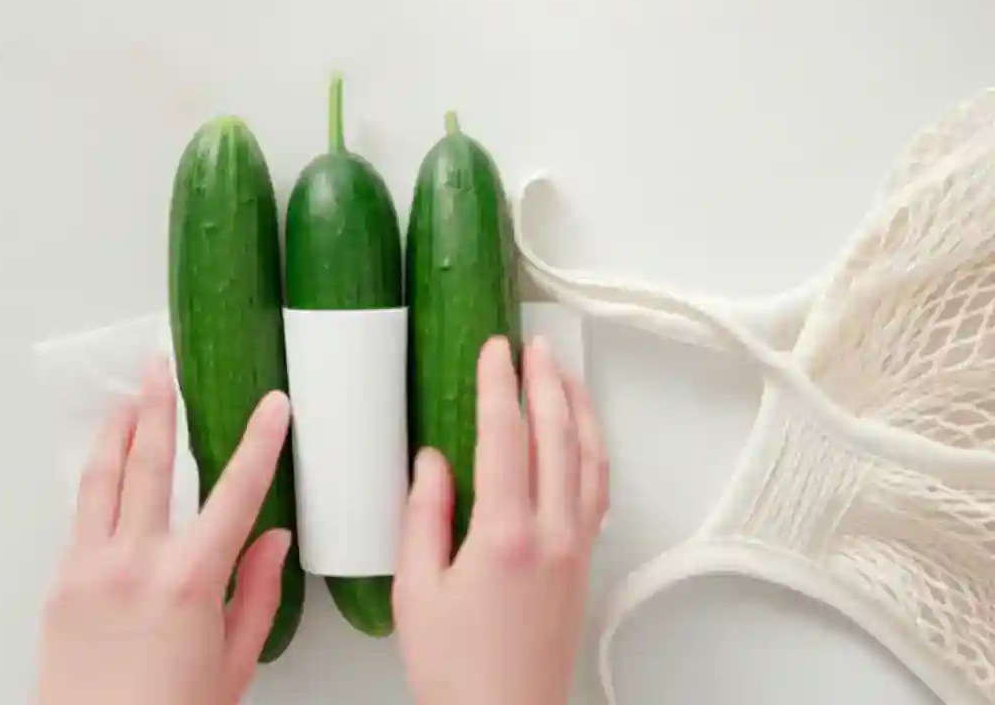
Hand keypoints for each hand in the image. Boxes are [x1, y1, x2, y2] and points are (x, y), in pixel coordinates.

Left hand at [36, 358, 292, 704]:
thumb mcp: (235, 663)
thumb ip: (257, 594)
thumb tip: (273, 539)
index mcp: (192, 581)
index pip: (236, 491)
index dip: (260, 442)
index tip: (273, 407)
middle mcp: (136, 564)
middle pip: (150, 463)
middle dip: (158, 406)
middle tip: (161, 368)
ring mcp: (89, 569)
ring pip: (101, 478)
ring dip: (115, 432)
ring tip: (124, 400)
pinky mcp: (59, 584)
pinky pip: (80, 518)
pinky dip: (95, 484)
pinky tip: (104, 470)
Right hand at [394, 336, 609, 704]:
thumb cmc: (456, 668)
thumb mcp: (415, 589)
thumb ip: (424, 516)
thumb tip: (433, 462)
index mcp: (505, 534)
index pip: (507, 436)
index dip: (500, 385)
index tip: (494, 350)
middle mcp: (552, 534)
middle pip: (558, 436)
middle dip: (547, 381)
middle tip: (535, 345)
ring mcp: (576, 548)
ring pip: (589, 459)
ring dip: (579, 409)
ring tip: (567, 374)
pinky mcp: (583, 566)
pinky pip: (597, 491)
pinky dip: (593, 451)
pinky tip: (584, 439)